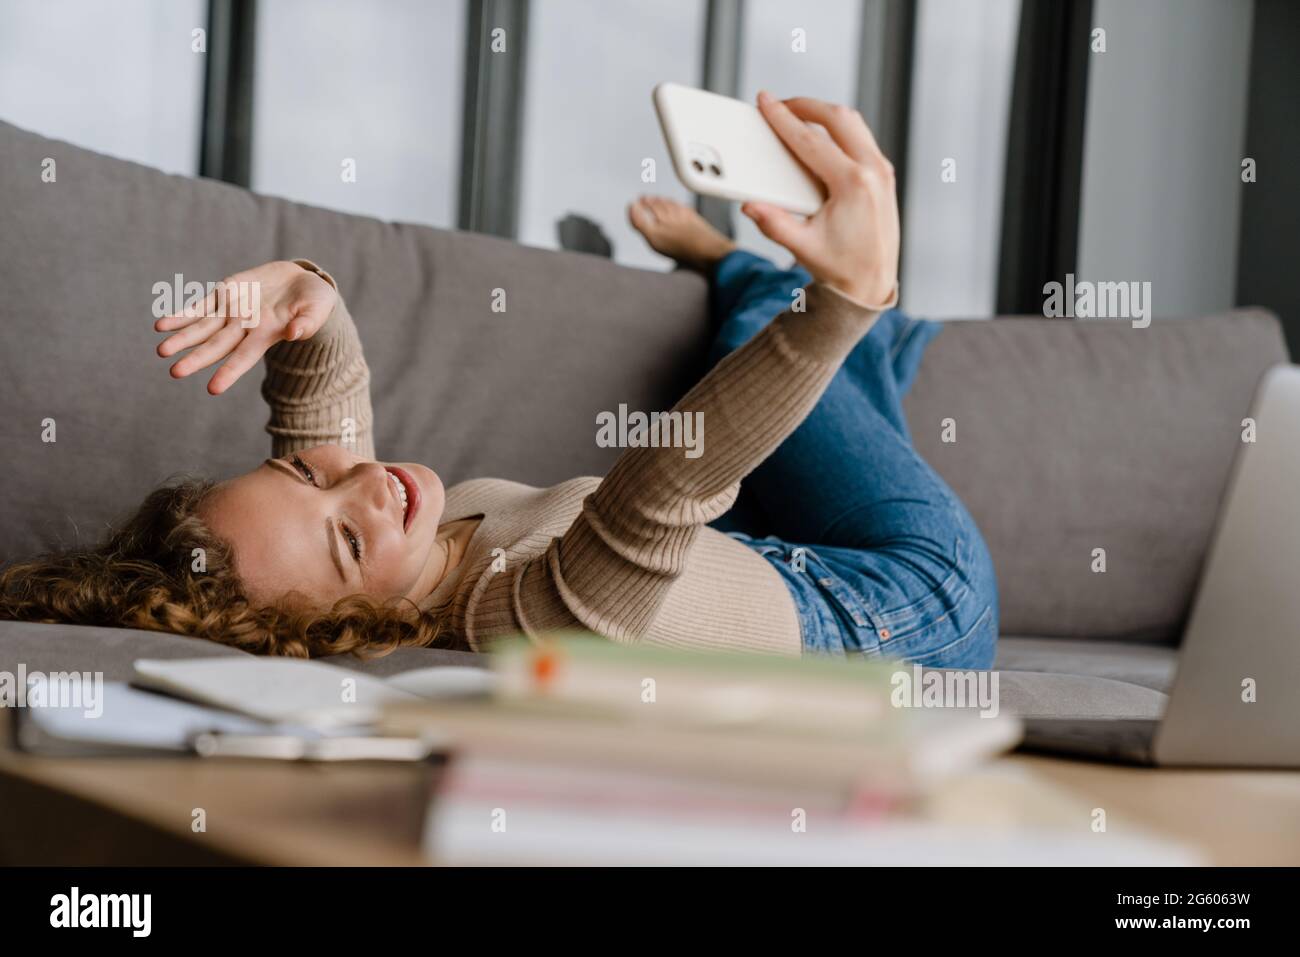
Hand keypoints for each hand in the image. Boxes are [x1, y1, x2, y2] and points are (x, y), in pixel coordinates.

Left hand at [155, 261, 336, 394]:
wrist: (301, 281)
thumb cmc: (315, 301)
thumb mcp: (317, 309)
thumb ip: (307, 322)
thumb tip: (294, 334)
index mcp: (266, 335)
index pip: (244, 357)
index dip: (229, 372)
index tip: (213, 389)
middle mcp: (244, 327)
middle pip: (217, 346)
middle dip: (196, 359)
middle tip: (175, 372)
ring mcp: (232, 311)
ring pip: (202, 328)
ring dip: (181, 339)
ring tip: (161, 350)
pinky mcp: (225, 294)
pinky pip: (198, 306)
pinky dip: (180, 316)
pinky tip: (161, 326)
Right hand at [743, 92, 898, 305]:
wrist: (872, 286)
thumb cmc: (840, 268)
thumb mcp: (802, 247)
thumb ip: (773, 224)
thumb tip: (749, 204)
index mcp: (853, 184)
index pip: (810, 141)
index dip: (782, 119)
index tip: (766, 102)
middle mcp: (873, 172)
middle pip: (837, 118)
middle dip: (806, 106)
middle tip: (780, 105)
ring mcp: (882, 172)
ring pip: (853, 123)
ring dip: (824, 114)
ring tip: (797, 115)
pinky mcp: (884, 176)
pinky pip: (860, 138)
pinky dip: (838, 130)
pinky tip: (820, 136)